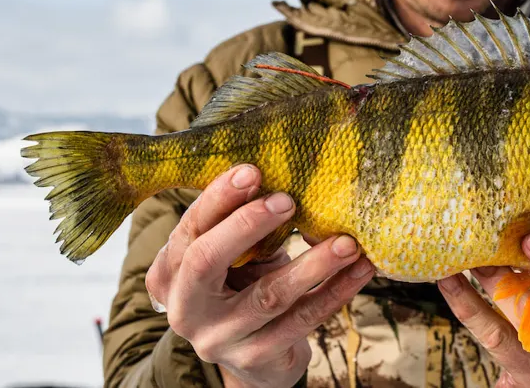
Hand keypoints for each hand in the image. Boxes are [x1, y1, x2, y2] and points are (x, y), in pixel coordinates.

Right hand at [145, 164, 375, 387]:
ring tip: (347, 242)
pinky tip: (360, 269)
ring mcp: (218, 338)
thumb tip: (280, 174)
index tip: (252, 171)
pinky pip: (303, 320)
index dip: (218, 198)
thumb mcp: (235, 256)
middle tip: (288, 200)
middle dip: (247, 224)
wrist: (257, 356)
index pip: (189, 229)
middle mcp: (185, 308)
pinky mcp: (256, 358)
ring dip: (313, 264)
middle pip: (207, 260)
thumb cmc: (244, 285)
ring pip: (268, 295)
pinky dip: (335, 291)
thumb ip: (241, 223)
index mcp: (169, 273)